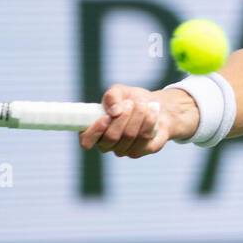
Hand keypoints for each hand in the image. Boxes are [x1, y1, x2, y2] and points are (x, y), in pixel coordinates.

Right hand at [79, 85, 193, 157]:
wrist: (155, 105)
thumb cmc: (131, 100)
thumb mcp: (119, 91)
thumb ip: (111, 97)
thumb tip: (114, 111)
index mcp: (95, 132)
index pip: (86, 141)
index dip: (95, 131)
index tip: (106, 117)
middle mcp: (108, 145)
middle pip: (112, 137)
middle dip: (123, 116)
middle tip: (130, 103)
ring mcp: (125, 150)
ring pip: (129, 136)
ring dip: (138, 115)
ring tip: (142, 103)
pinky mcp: (143, 150)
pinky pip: (145, 137)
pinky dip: (149, 120)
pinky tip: (152, 110)